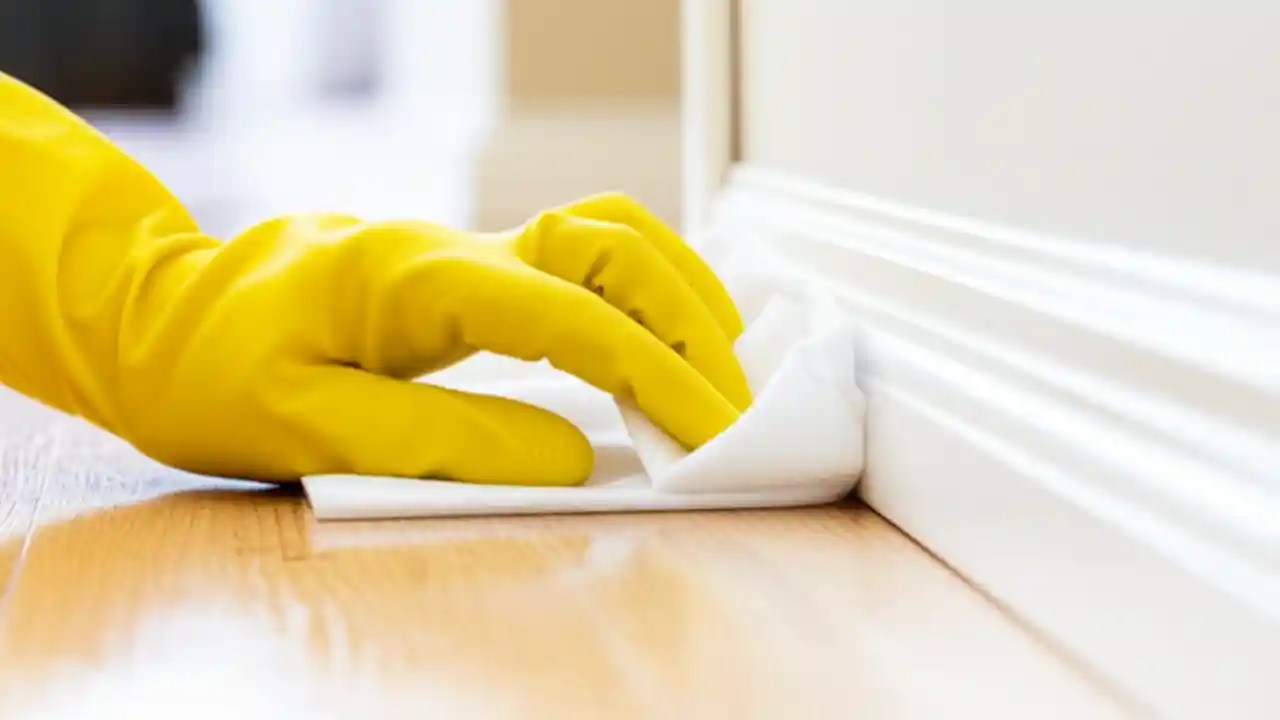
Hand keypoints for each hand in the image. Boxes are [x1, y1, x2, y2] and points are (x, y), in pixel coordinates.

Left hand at [111, 194, 749, 483]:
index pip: (575, 317)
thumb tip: (569, 455)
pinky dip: (641, 291)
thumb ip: (441, 439)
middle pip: (615, 244)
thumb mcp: (307, 426)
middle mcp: (460, 248)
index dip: (657, 373)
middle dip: (691, 320)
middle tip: (732, 403)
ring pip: (609, 233)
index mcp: (421, 279)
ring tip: (717, 367)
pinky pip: (581, 259)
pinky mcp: (470, 274)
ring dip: (677, 292)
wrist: (159, 315)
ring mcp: (469, 252)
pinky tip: (656, 340)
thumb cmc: (214, 370)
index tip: (714, 428)